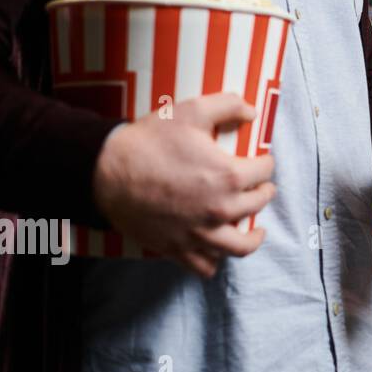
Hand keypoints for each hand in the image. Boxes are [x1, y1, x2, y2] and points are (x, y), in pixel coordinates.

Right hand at [92, 93, 275, 279]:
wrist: (105, 171)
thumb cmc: (149, 141)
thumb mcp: (191, 111)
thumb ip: (229, 105)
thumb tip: (253, 113)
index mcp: (228, 176)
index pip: (264, 171)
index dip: (266, 162)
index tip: (262, 161)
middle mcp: (219, 209)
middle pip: (258, 205)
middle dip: (263, 192)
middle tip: (260, 186)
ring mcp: (198, 234)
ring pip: (240, 246)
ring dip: (252, 235)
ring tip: (255, 229)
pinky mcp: (177, 248)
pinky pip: (205, 266)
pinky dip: (216, 260)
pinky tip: (218, 248)